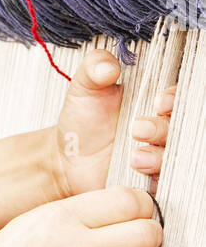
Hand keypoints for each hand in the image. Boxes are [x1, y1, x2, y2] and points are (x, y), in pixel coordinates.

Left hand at [51, 49, 175, 197]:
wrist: (66, 158)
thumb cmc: (81, 121)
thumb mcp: (85, 88)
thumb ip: (95, 67)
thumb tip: (108, 65)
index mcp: (153, 103)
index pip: (179, 97)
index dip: (175, 99)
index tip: (159, 102)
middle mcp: (161, 128)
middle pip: (181, 127)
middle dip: (164, 128)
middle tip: (138, 128)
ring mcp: (159, 155)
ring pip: (176, 156)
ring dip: (159, 156)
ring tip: (134, 156)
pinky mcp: (152, 180)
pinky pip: (166, 181)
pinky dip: (156, 176)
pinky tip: (137, 171)